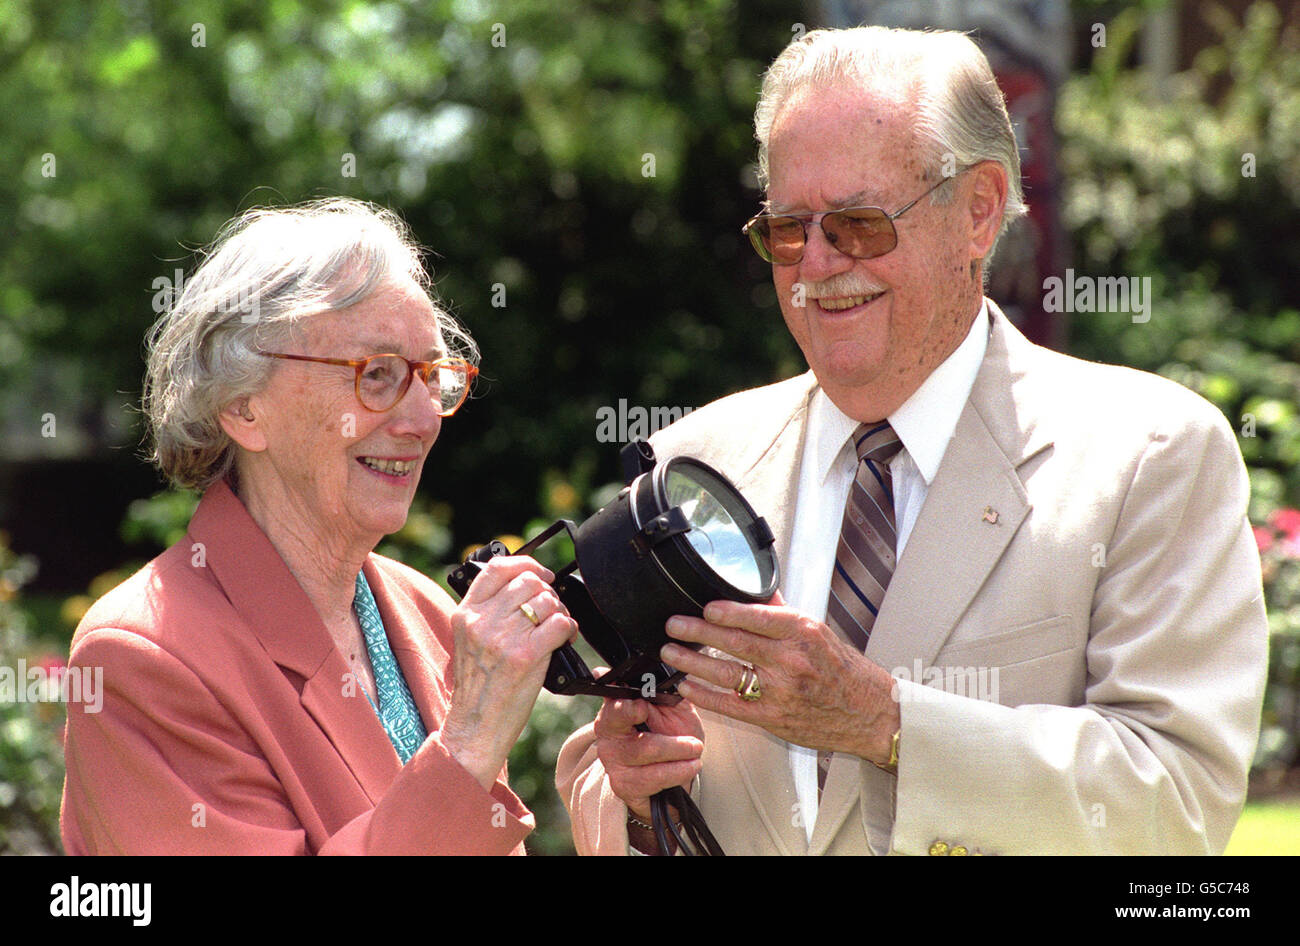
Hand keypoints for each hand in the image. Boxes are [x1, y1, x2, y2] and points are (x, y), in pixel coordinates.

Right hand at [441, 556, 576, 789]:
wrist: (475, 727)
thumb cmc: (479, 688)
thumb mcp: (470, 642)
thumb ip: (489, 614)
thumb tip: (526, 589)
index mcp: (466, 614)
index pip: (497, 569)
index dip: (525, 563)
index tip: (540, 573)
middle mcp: (482, 621)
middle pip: (528, 582)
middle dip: (548, 594)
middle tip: (552, 611)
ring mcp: (502, 637)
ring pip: (547, 601)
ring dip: (560, 612)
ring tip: (557, 628)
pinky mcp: (524, 655)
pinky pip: (559, 623)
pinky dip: (569, 629)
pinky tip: (565, 639)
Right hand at [592, 693, 703, 823]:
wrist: (670, 766)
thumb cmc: (669, 730)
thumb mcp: (672, 707)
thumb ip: (667, 692)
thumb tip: (664, 675)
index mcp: (616, 711)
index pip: (615, 709)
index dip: (627, 709)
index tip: (642, 708)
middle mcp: (609, 738)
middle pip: (637, 743)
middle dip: (670, 745)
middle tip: (695, 744)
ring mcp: (614, 765)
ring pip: (648, 765)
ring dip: (679, 760)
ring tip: (697, 754)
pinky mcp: (623, 787)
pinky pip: (651, 783)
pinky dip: (676, 775)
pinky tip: (689, 768)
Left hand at [660, 591, 898, 764]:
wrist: (868, 713)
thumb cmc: (843, 671)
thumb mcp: (819, 631)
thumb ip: (783, 612)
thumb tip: (756, 589)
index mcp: (803, 632)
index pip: (757, 617)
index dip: (726, 612)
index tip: (703, 607)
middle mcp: (791, 660)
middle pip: (736, 643)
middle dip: (698, 632)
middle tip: (674, 625)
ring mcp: (781, 692)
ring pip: (728, 673)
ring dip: (693, 662)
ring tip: (671, 652)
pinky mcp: (773, 718)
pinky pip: (731, 705)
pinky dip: (706, 695)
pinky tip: (688, 686)